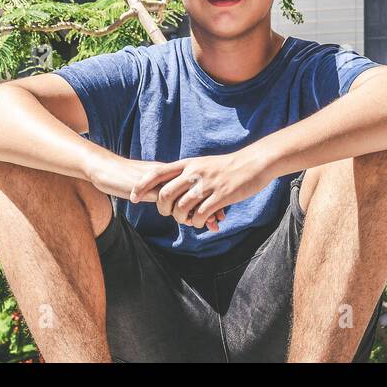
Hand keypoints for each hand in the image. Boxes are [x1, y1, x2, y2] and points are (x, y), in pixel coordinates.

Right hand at [88, 155, 227, 230]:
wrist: (105, 168)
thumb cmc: (126, 177)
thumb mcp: (149, 185)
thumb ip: (163, 192)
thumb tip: (176, 202)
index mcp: (172, 172)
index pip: (197, 184)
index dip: (209, 198)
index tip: (220, 213)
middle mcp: (169, 174)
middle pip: (196, 189)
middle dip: (209, 206)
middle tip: (220, 222)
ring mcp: (160, 180)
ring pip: (185, 195)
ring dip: (198, 211)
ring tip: (207, 226)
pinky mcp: (148, 186)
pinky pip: (168, 200)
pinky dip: (180, 211)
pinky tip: (187, 221)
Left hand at [132, 150, 273, 230]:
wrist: (254, 162)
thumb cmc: (228, 166)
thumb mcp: (203, 164)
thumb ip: (187, 174)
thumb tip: (172, 187)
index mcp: (188, 164)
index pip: (157, 173)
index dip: (141, 186)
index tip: (133, 198)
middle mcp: (194, 173)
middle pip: (165, 194)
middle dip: (163, 209)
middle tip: (169, 215)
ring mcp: (207, 184)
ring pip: (182, 207)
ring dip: (181, 219)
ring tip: (188, 220)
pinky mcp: (220, 195)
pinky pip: (200, 215)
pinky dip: (197, 223)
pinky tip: (201, 222)